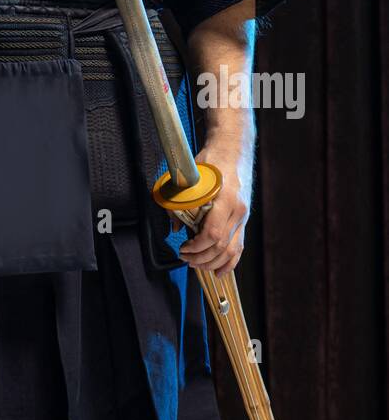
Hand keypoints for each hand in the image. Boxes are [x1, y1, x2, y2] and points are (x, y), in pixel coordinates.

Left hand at [177, 140, 251, 275]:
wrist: (233, 148)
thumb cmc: (212, 159)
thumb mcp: (192, 176)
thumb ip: (181, 200)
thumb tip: (175, 225)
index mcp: (226, 199)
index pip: (213, 234)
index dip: (197, 247)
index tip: (183, 248)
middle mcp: (238, 210)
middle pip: (222, 246)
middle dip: (201, 258)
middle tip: (184, 258)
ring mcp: (243, 215)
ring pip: (232, 250)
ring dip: (213, 262)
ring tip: (196, 265)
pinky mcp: (244, 218)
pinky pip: (239, 245)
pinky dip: (230, 262)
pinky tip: (219, 272)